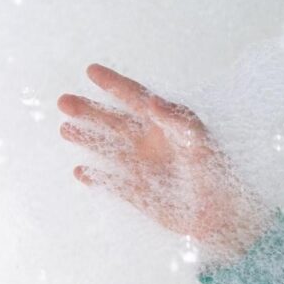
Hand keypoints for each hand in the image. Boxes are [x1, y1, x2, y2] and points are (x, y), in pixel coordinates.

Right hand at [58, 64, 271, 264]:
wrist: (221, 213)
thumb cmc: (215, 170)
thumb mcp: (198, 139)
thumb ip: (175, 119)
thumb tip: (152, 100)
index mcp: (165, 123)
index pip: (135, 97)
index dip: (114, 84)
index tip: (92, 70)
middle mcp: (151, 141)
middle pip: (114, 120)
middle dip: (89, 110)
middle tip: (62, 100)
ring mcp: (144, 166)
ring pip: (109, 147)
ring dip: (87, 137)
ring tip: (64, 128)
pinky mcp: (140, 192)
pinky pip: (113, 181)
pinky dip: (97, 176)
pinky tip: (80, 170)